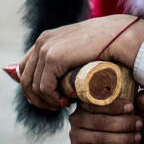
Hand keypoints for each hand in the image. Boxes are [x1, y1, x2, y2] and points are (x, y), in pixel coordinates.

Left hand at [17, 15, 143, 110]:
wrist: (118, 36)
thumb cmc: (104, 44)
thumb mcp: (78, 49)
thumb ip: (66, 57)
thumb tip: (58, 78)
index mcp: (45, 39)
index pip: (25, 67)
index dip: (31, 88)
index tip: (46, 100)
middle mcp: (42, 42)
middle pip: (25, 78)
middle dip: (37, 98)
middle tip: (54, 107)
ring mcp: (46, 48)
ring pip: (34, 85)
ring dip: (46, 100)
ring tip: (62, 105)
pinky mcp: (54, 57)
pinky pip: (45, 87)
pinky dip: (52, 98)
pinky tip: (66, 101)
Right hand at [68, 91, 143, 143]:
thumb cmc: (124, 121)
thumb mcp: (134, 110)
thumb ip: (141, 103)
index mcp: (87, 101)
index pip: (97, 101)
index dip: (114, 104)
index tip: (131, 107)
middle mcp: (77, 116)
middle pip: (99, 120)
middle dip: (122, 123)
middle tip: (139, 124)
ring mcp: (75, 135)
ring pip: (98, 136)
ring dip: (119, 138)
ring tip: (136, 138)